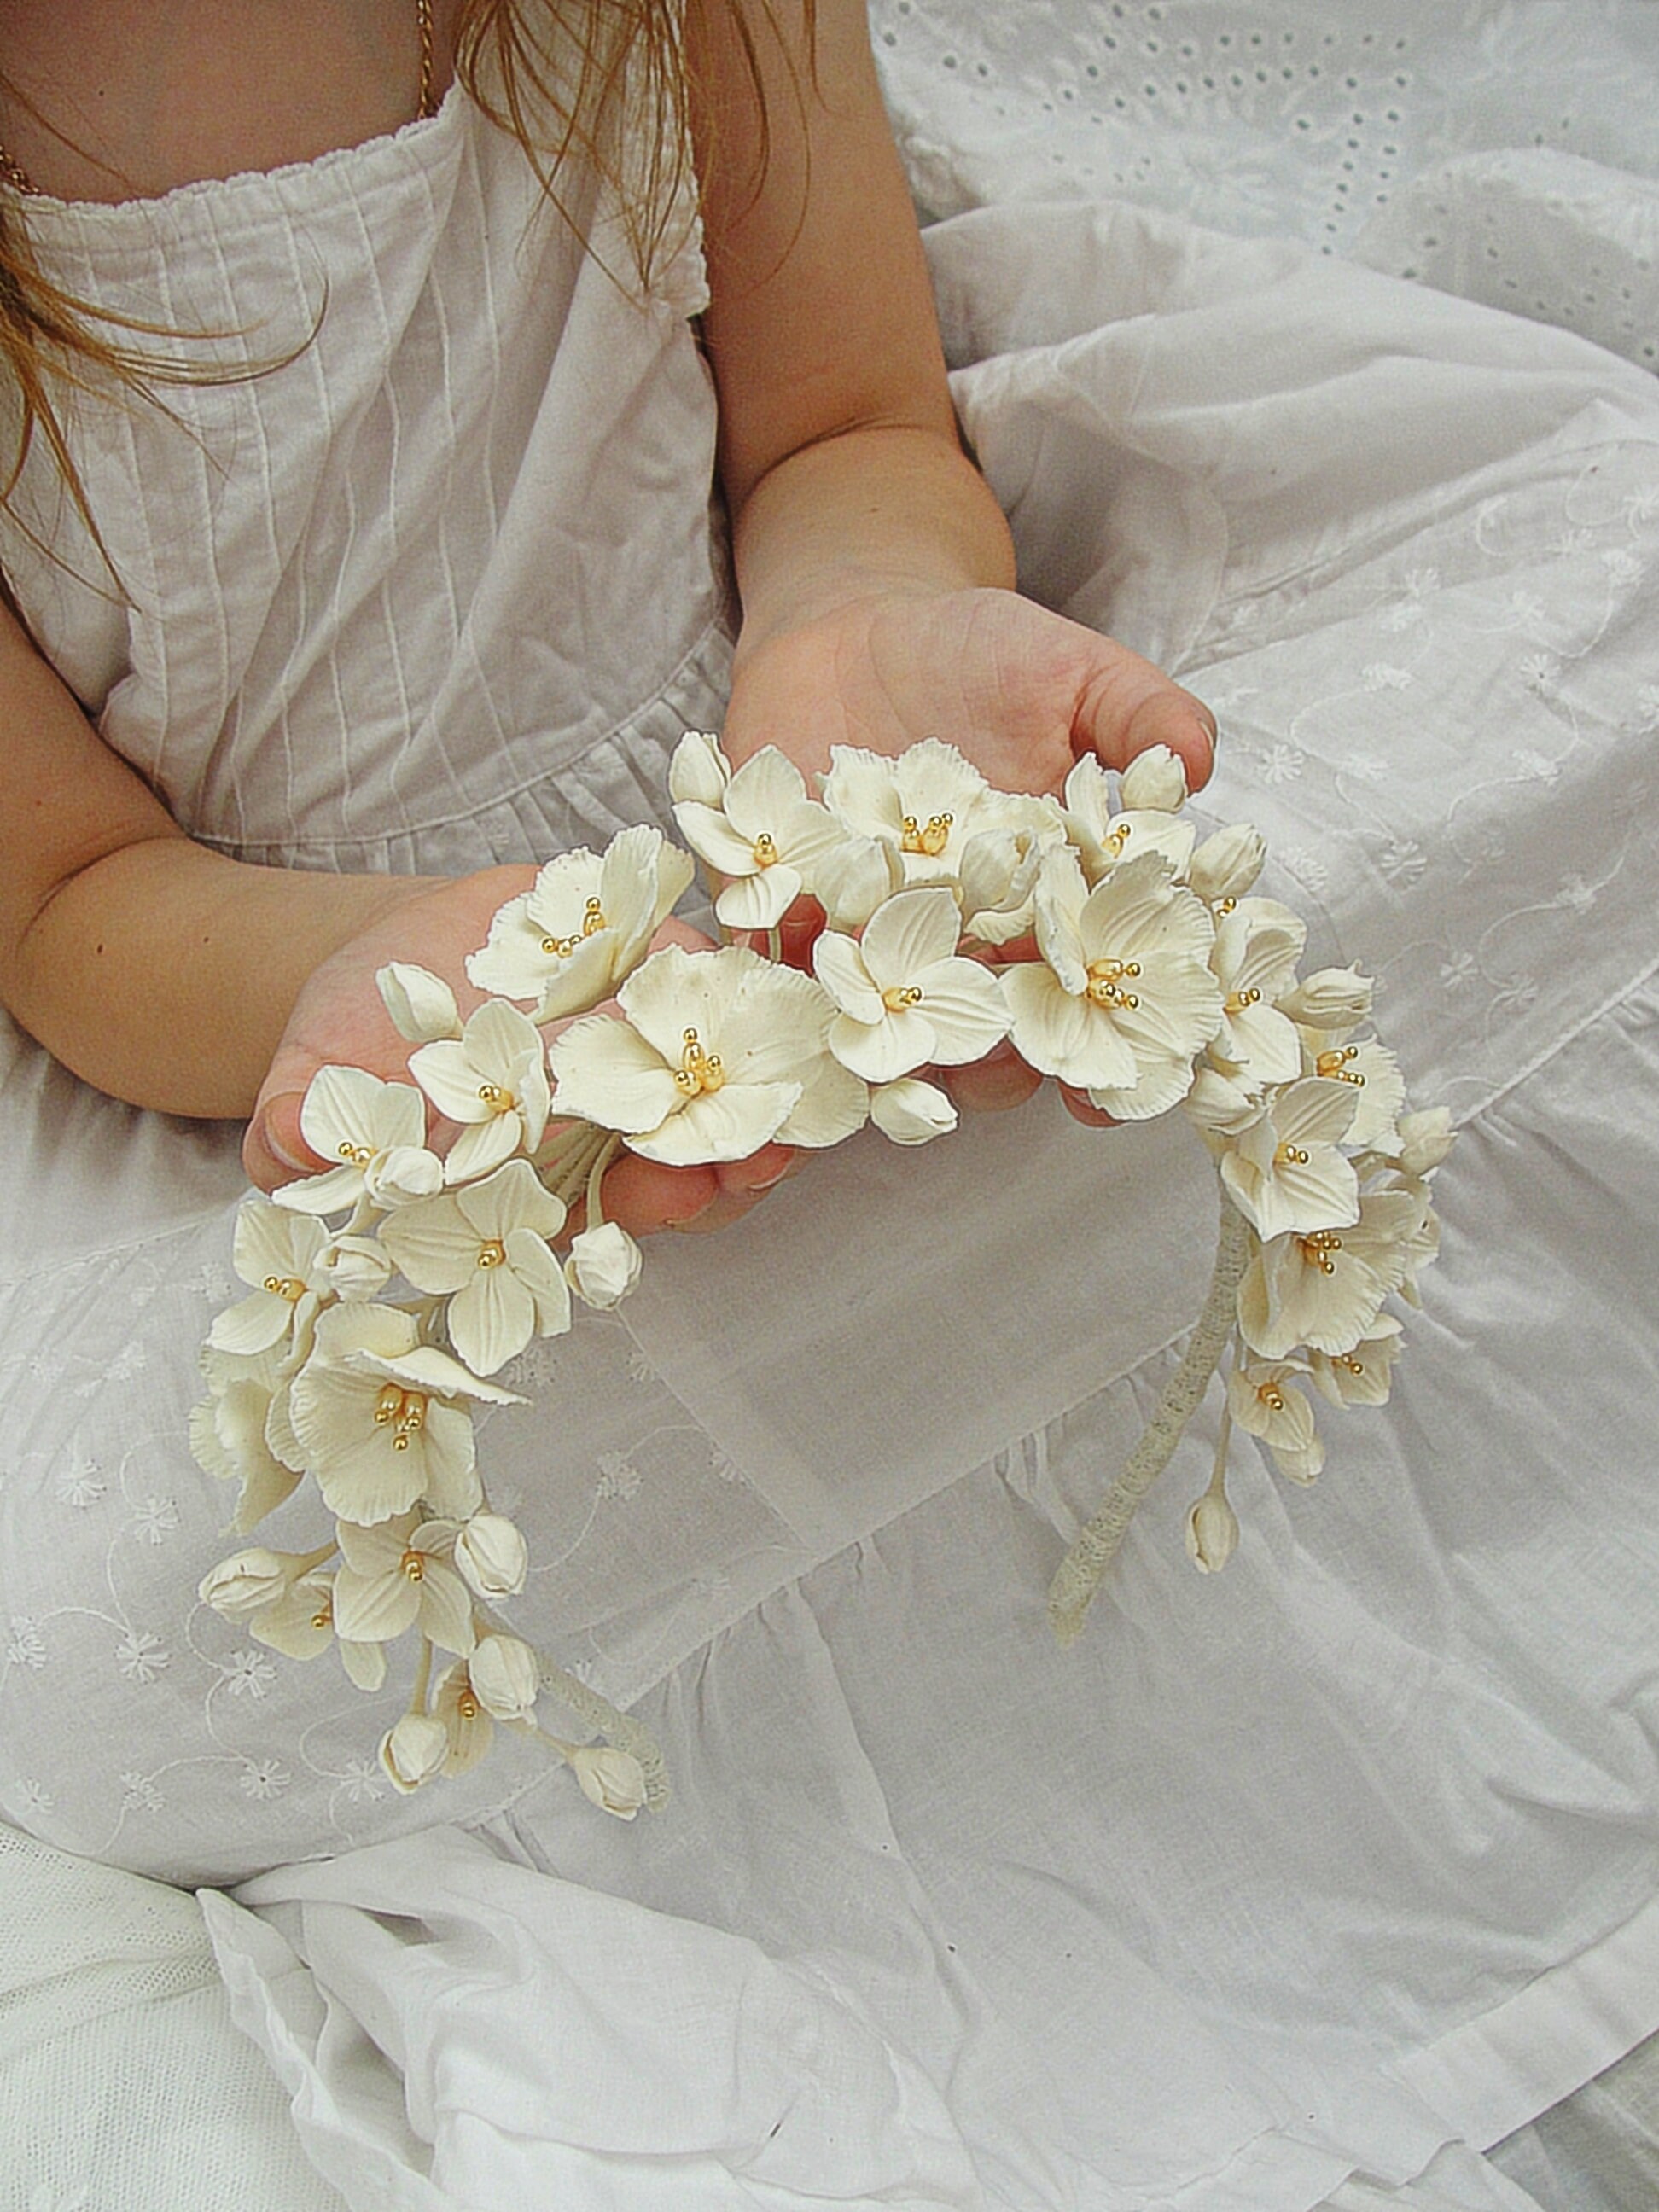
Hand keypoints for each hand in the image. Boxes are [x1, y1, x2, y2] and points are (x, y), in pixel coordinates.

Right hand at [244, 877, 800, 1237]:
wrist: (399, 963)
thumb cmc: (351, 1044)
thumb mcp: (306, 1082)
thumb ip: (298, 1128)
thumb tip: (288, 1148)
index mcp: (540, 1180)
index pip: (608, 1209)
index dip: (646, 1204)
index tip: (675, 1188)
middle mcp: (614, 1130)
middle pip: (697, 1155)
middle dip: (742, 1149)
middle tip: (782, 1137)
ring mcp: (653, 1056)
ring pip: (738, 1074)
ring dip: (788, 1058)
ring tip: (826, 1027)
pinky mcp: (675, 978)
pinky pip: (741, 973)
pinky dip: (784, 951)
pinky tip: (816, 915)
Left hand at [723, 585, 1207, 1124]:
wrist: (860, 620)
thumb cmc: (983, 654)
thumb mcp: (1072, 672)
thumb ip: (1137, 716)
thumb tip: (1195, 764)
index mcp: (1039, 913)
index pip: (1075, 996)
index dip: (1095, 1051)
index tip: (1106, 1093)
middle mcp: (952, 943)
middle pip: (974, 1037)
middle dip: (983, 1068)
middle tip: (993, 1072)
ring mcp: (864, 932)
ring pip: (874, 1017)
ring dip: (876, 1037)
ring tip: (885, 1043)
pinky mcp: (781, 902)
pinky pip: (774, 949)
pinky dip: (779, 958)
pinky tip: (792, 956)